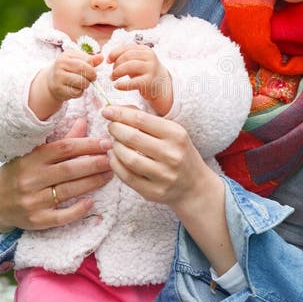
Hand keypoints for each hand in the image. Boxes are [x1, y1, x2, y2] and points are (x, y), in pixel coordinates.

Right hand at [0, 119, 112, 231]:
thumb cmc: (19, 171)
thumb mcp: (34, 153)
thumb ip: (60, 141)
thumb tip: (83, 122)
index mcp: (31, 158)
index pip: (64, 148)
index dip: (87, 145)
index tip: (106, 143)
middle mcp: (31, 179)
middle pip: (70, 169)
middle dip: (95, 163)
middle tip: (114, 158)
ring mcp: (33, 201)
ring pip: (69, 190)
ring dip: (93, 182)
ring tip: (110, 175)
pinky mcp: (36, 220)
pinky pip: (61, 216)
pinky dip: (77, 209)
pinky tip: (91, 202)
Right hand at [29, 51, 101, 119]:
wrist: (51, 81)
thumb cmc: (68, 70)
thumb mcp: (78, 61)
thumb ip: (90, 60)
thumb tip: (101, 57)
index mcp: (66, 55)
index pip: (87, 60)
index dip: (92, 67)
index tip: (91, 70)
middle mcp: (60, 64)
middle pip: (84, 70)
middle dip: (92, 76)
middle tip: (91, 79)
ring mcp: (58, 77)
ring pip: (82, 82)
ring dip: (86, 85)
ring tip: (83, 83)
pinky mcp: (59, 89)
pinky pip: (77, 92)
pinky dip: (80, 92)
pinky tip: (75, 89)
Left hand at [101, 105, 236, 272]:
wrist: (195, 186)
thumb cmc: (179, 153)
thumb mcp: (172, 133)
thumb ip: (147, 120)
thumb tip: (118, 109)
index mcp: (176, 135)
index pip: (141, 119)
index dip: (120, 113)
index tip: (107, 110)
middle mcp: (172, 155)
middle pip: (132, 137)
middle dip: (115, 129)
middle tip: (110, 126)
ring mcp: (163, 176)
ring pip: (128, 159)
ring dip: (114, 148)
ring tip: (113, 142)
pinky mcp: (154, 192)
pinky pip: (127, 177)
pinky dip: (115, 164)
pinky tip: (114, 157)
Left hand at [108, 44, 172, 115]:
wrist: (161, 85)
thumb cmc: (145, 72)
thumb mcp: (138, 61)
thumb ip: (126, 56)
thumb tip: (109, 58)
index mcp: (145, 50)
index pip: (127, 47)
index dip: (114, 53)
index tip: (108, 61)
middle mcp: (150, 57)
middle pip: (127, 56)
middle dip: (116, 64)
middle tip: (111, 72)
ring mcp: (151, 68)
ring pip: (130, 66)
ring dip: (117, 72)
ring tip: (112, 78)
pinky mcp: (149, 81)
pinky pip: (133, 82)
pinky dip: (122, 84)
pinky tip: (117, 86)